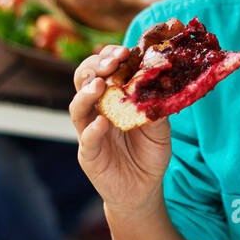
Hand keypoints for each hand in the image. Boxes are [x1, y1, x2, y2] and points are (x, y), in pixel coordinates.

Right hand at [71, 45, 170, 213]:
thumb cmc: (150, 152)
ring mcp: (89, 131)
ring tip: (101, 85)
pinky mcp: (89, 154)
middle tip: (112, 61)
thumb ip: (158, 107)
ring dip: (87, 93)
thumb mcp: (161, 126)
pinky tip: (103, 123)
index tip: (125, 50)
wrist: (144, 188)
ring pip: (77, 107)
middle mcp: (97, 110)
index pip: (104, 69)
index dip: (110, 57)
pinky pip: (86, 139)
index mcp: (113, 98)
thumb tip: (162, 83)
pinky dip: (92, 129)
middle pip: (84, 80)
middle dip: (96, 66)